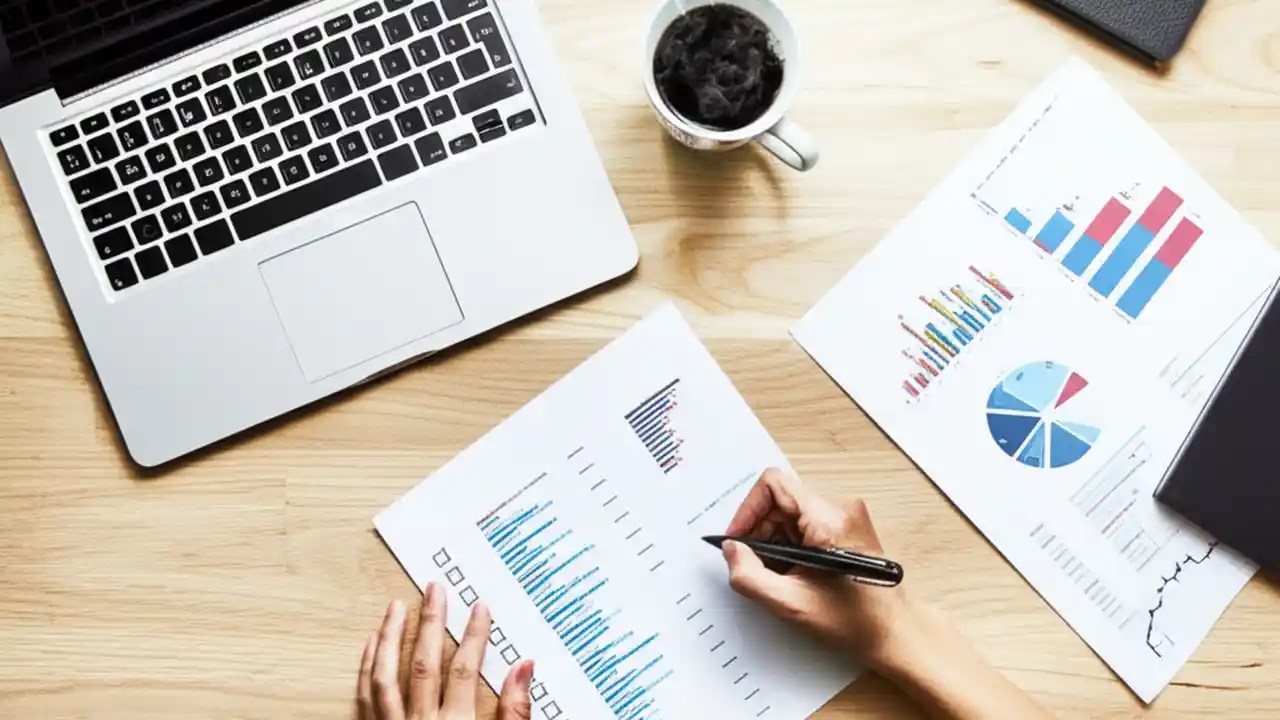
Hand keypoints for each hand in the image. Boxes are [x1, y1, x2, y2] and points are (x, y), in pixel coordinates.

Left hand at [357, 583, 534, 719]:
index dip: (474, 634)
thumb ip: (514, 712)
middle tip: (435, 588)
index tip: (480, 607)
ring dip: (389, 637)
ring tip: (395, 607)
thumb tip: (524, 668)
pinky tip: (371, 646)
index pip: (464, 669)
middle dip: (430, 621)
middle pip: (422, 664)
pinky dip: (367, 667)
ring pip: (384, 676)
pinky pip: (364, 698)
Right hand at [722, 468, 911, 666]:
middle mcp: (840, 508)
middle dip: (759, 530)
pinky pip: (804, 522)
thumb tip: (731, 550)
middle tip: (754, 563)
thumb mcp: (791, 603)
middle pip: (780, 500)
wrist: (892, 629)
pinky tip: (792, 571)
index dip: (747, 509)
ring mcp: (845, 515)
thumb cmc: (854, 619)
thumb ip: (750, 576)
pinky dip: (789, 543)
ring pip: (790, 512)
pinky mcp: (846, 525)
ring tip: (777, 572)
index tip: (738, 537)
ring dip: (774, 540)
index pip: (774, 485)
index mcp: (828, 520)